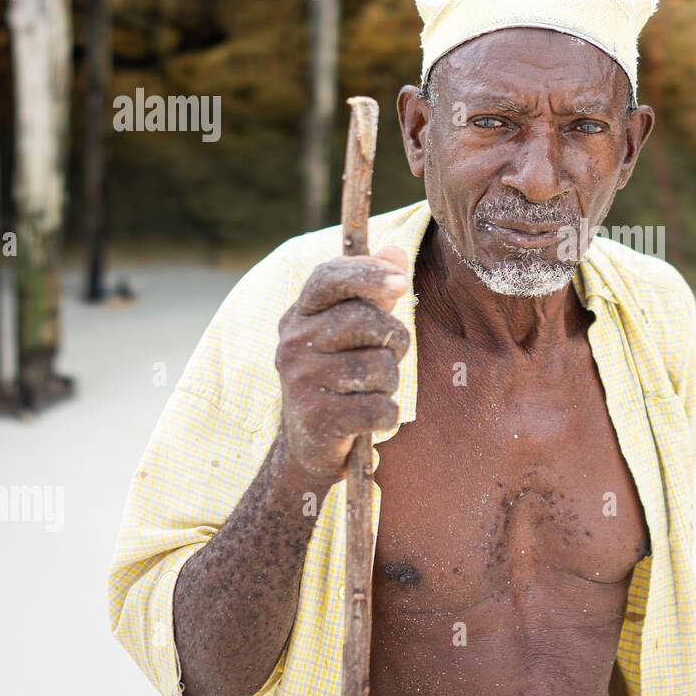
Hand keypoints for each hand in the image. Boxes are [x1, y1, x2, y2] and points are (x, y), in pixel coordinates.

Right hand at [275, 245, 410, 481]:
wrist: (307, 445)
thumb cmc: (340, 375)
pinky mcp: (317, 419)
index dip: (367, 273)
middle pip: (365, 320)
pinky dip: (386, 415)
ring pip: (380, 366)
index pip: (328, 276)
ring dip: (390, 382)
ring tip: (370, 390)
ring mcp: (301, 381)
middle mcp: (293, 342)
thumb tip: (396, 251)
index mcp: (300, 314)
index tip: (401, 281)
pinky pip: (380, 408)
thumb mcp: (352, 330)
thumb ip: (374, 291)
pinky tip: (369, 418)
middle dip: (395, 339)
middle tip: (389, 355)